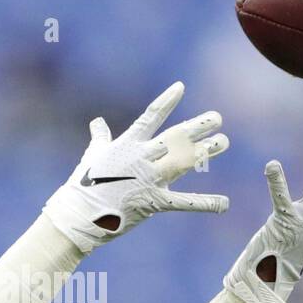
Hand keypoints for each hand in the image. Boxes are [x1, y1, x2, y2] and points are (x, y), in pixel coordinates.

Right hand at [42, 82, 229, 253]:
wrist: (78, 215)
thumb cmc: (82, 184)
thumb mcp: (91, 156)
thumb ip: (100, 138)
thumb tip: (97, 121)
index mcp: (127, 144)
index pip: (150, 116)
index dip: (166, 101)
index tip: (180, 87)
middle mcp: (142, 158)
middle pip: (176, 138)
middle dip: (198, 126)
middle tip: (217, 117)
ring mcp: (150, 179)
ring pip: (184, 161)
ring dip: (206, 151)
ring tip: (224, 141)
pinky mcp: (154, 202)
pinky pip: (184, 202)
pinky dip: (205, 203)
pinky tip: (224, 204)